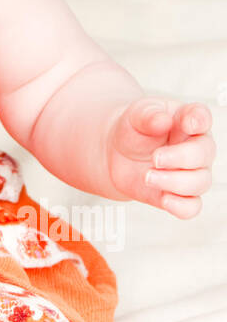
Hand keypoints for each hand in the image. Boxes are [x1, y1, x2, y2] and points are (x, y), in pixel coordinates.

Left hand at [107, 98, 215, 217]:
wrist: (116, 154)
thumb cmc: (133, 131)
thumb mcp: (135, 115)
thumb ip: (148, 114)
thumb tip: (162, 120)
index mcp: (186, 120)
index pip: (202, 116)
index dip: (199, 120)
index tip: (188, 124)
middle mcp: (194, 147)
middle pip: (204, 154)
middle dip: (180, 158)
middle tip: (155, 157)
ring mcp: (190, 172)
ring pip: (200, 182)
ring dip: (173, 182)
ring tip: (148, 176)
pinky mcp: (178, 194)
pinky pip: (191, 207)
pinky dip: (180, 206)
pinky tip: (164, 199)